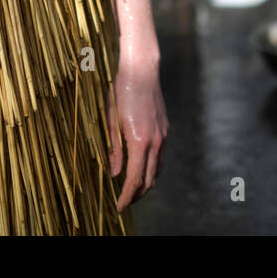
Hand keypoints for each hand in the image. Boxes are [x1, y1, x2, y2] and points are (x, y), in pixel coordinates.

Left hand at [108, 62, 167, 212]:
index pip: (134, 179)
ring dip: (147, 184)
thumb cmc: (121, 91)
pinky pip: (161, 157)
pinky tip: (144, 169)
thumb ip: (115, 150)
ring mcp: (163, 136)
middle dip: (137, 195)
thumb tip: (115, 174)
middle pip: (149, 180)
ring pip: (158, 170)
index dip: (127, 197)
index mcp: (139, 141)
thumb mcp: (111, 120)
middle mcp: (155, 141)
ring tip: (134, 190)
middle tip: (125, 203)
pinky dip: (153, 169)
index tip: (119, 207)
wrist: (141, 69)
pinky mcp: (165, 129)